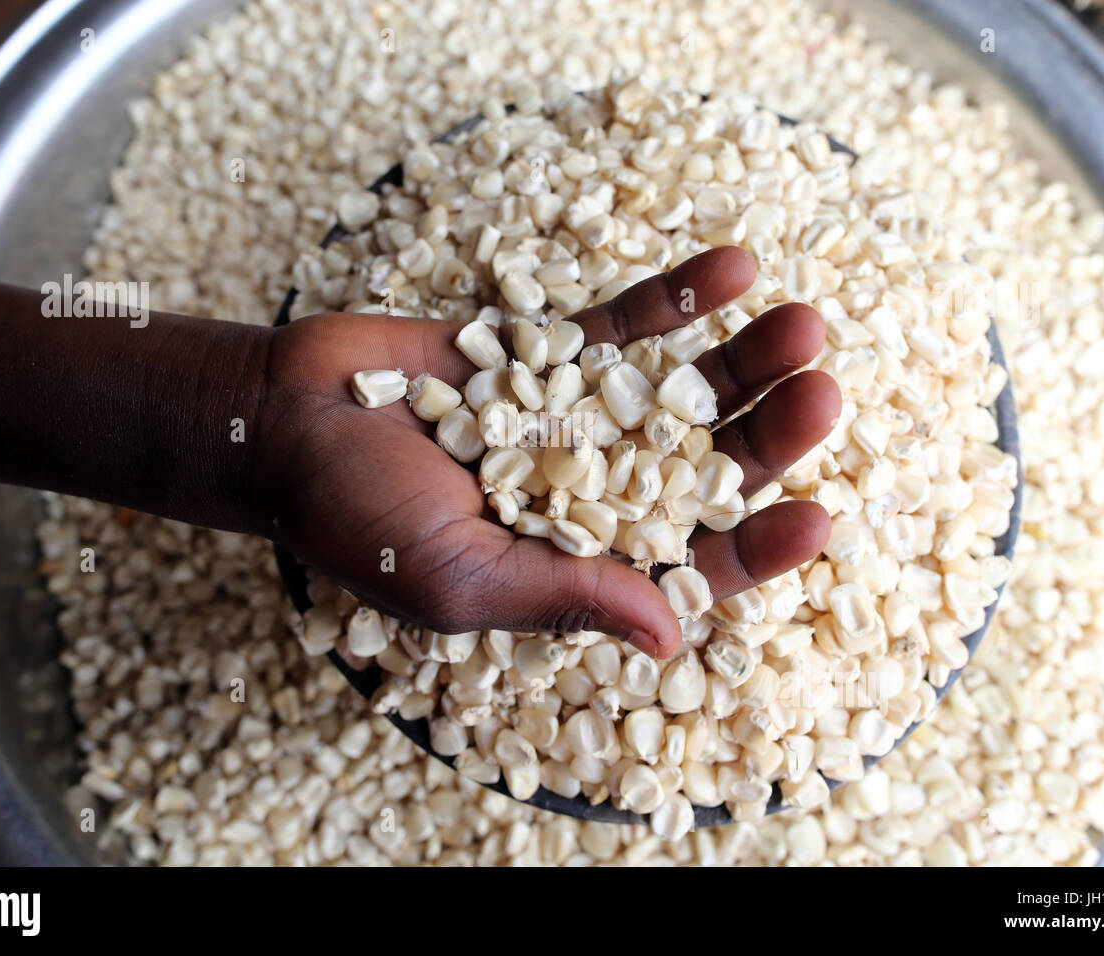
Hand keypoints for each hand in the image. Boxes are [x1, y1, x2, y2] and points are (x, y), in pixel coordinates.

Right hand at [251, 247, 840, 657]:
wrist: (280, 419)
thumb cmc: (354, 519)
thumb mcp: (457, 579)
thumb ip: (564, 597)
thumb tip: (670, 638)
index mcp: (577, 565)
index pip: (688, 564)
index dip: (755, 548)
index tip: (816, 518)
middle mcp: (593, 492)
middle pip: (704, 466)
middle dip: (767, 434)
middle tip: (823, 394)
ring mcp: (577, 415)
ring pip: (681, 388)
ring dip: (743, 357)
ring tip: (803, 322)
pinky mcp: (549, 350)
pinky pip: (625, 323)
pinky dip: (677, 296)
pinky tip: (735, 264)